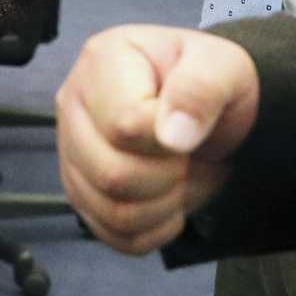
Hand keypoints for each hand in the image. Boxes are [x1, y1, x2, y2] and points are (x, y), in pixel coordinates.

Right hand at [55, 24, 258, 254]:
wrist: (206, 107)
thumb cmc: (210, 80)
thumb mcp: (224, 67)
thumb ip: (201, 89)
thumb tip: (171, 135)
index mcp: (102, 61)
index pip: (124, 125)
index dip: (168, 142)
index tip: (190, 127)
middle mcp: (73, 104)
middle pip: (112, 175)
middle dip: (168, 177)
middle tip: (187, 155)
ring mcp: (71, 150)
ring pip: (110, 211)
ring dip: (162, 207)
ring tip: (179, 176)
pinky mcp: (79, 190)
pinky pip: (112, 234)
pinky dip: (152, 230)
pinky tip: (167, 201)